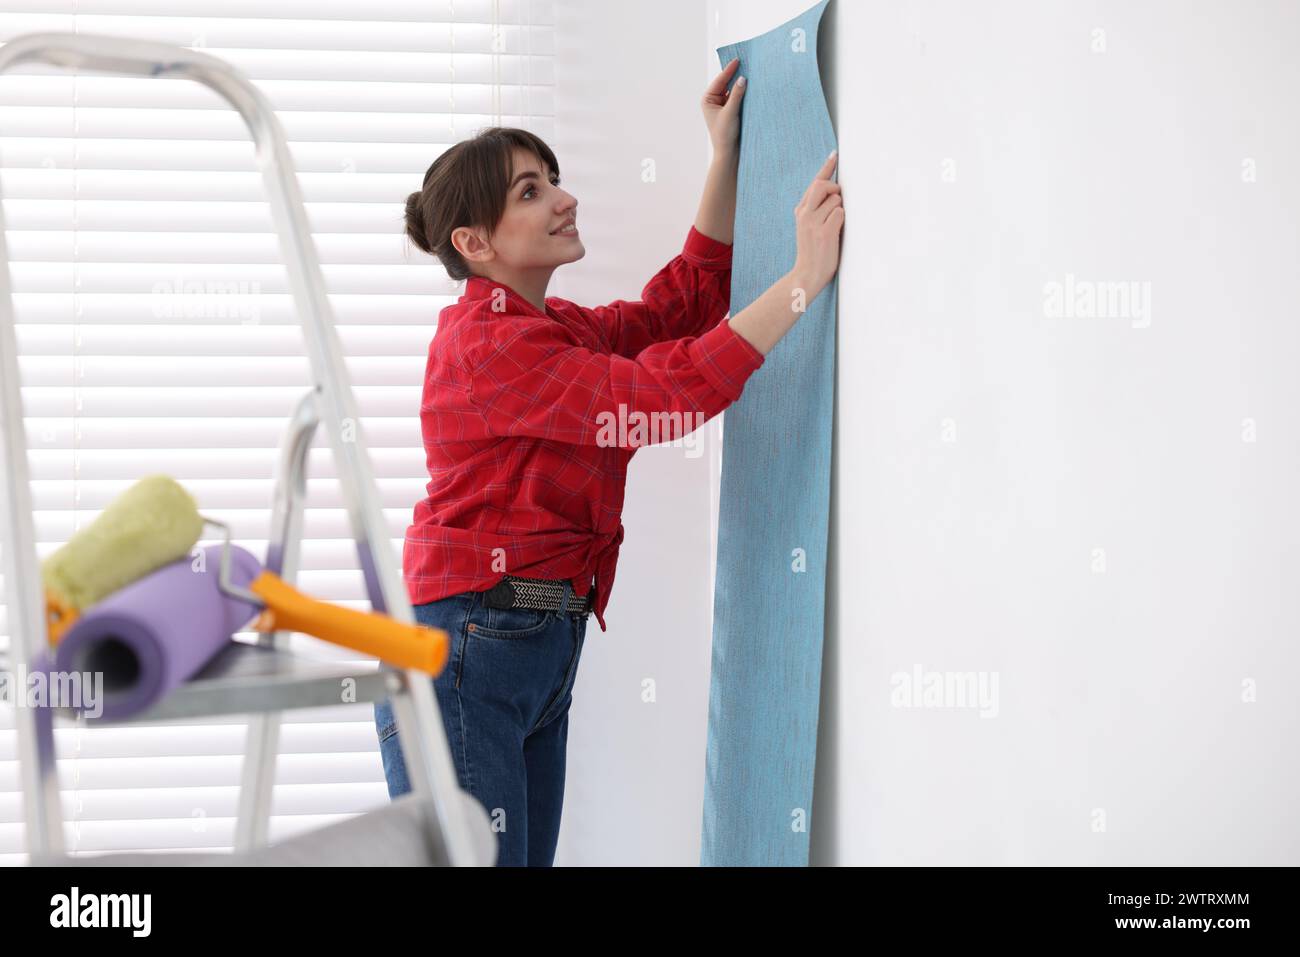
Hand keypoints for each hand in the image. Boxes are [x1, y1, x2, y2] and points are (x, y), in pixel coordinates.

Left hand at [701, 58, 745, 155]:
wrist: (729, 153)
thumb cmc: (725, 135)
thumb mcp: (731, 112)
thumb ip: (736, 94)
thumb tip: (743, 78)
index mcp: (707, 100)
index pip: (720, 81)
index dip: (729, 70)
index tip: (738, 59)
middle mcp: (714, 101)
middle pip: (726, 83)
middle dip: (735, 74)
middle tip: (746, 62)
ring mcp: (723, 105)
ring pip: (733, 90)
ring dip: (741, 84)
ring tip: (751, 73)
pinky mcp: (731, 110)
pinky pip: (738, 97)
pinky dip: (744, 93)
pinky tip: (752, 87)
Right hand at [792, 151, 843, 294]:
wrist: (806, 275)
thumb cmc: (813, 252)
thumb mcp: (808, 227)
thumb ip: (816, 209)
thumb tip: (835, 192)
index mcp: (800, 211)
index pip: (814, 183)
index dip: (826, 168)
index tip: (835, 154)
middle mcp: (804, 214)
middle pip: (822, 185)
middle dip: (835, 189)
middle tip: (838, 200)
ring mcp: (813, 223)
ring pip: (835, 201)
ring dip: (840, 211)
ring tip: (834, 227)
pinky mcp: (824, 232)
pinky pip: (840, 214)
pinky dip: (842, 221)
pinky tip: (835, 234)